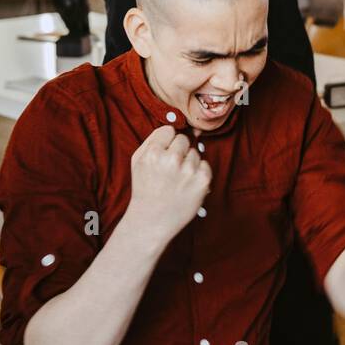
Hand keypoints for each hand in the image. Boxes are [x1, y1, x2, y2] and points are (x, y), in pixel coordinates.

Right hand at [125, 125, 210, 244]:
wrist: (151, 221)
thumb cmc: (145, 188)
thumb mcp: (138, 160)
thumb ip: (154, 138)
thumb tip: (174, 124)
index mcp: (153, 153)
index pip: (169, 130)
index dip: (167, 143)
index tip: (163, 155)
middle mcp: (171, 160)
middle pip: (184, 139)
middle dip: (179, 152)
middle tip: (170, 170)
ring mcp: (189, 171)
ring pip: (195, 153)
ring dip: (189, 163)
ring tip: (177, 180)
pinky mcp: (203, 181)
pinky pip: (206, 165)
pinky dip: (199, 174)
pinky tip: (187, 186)